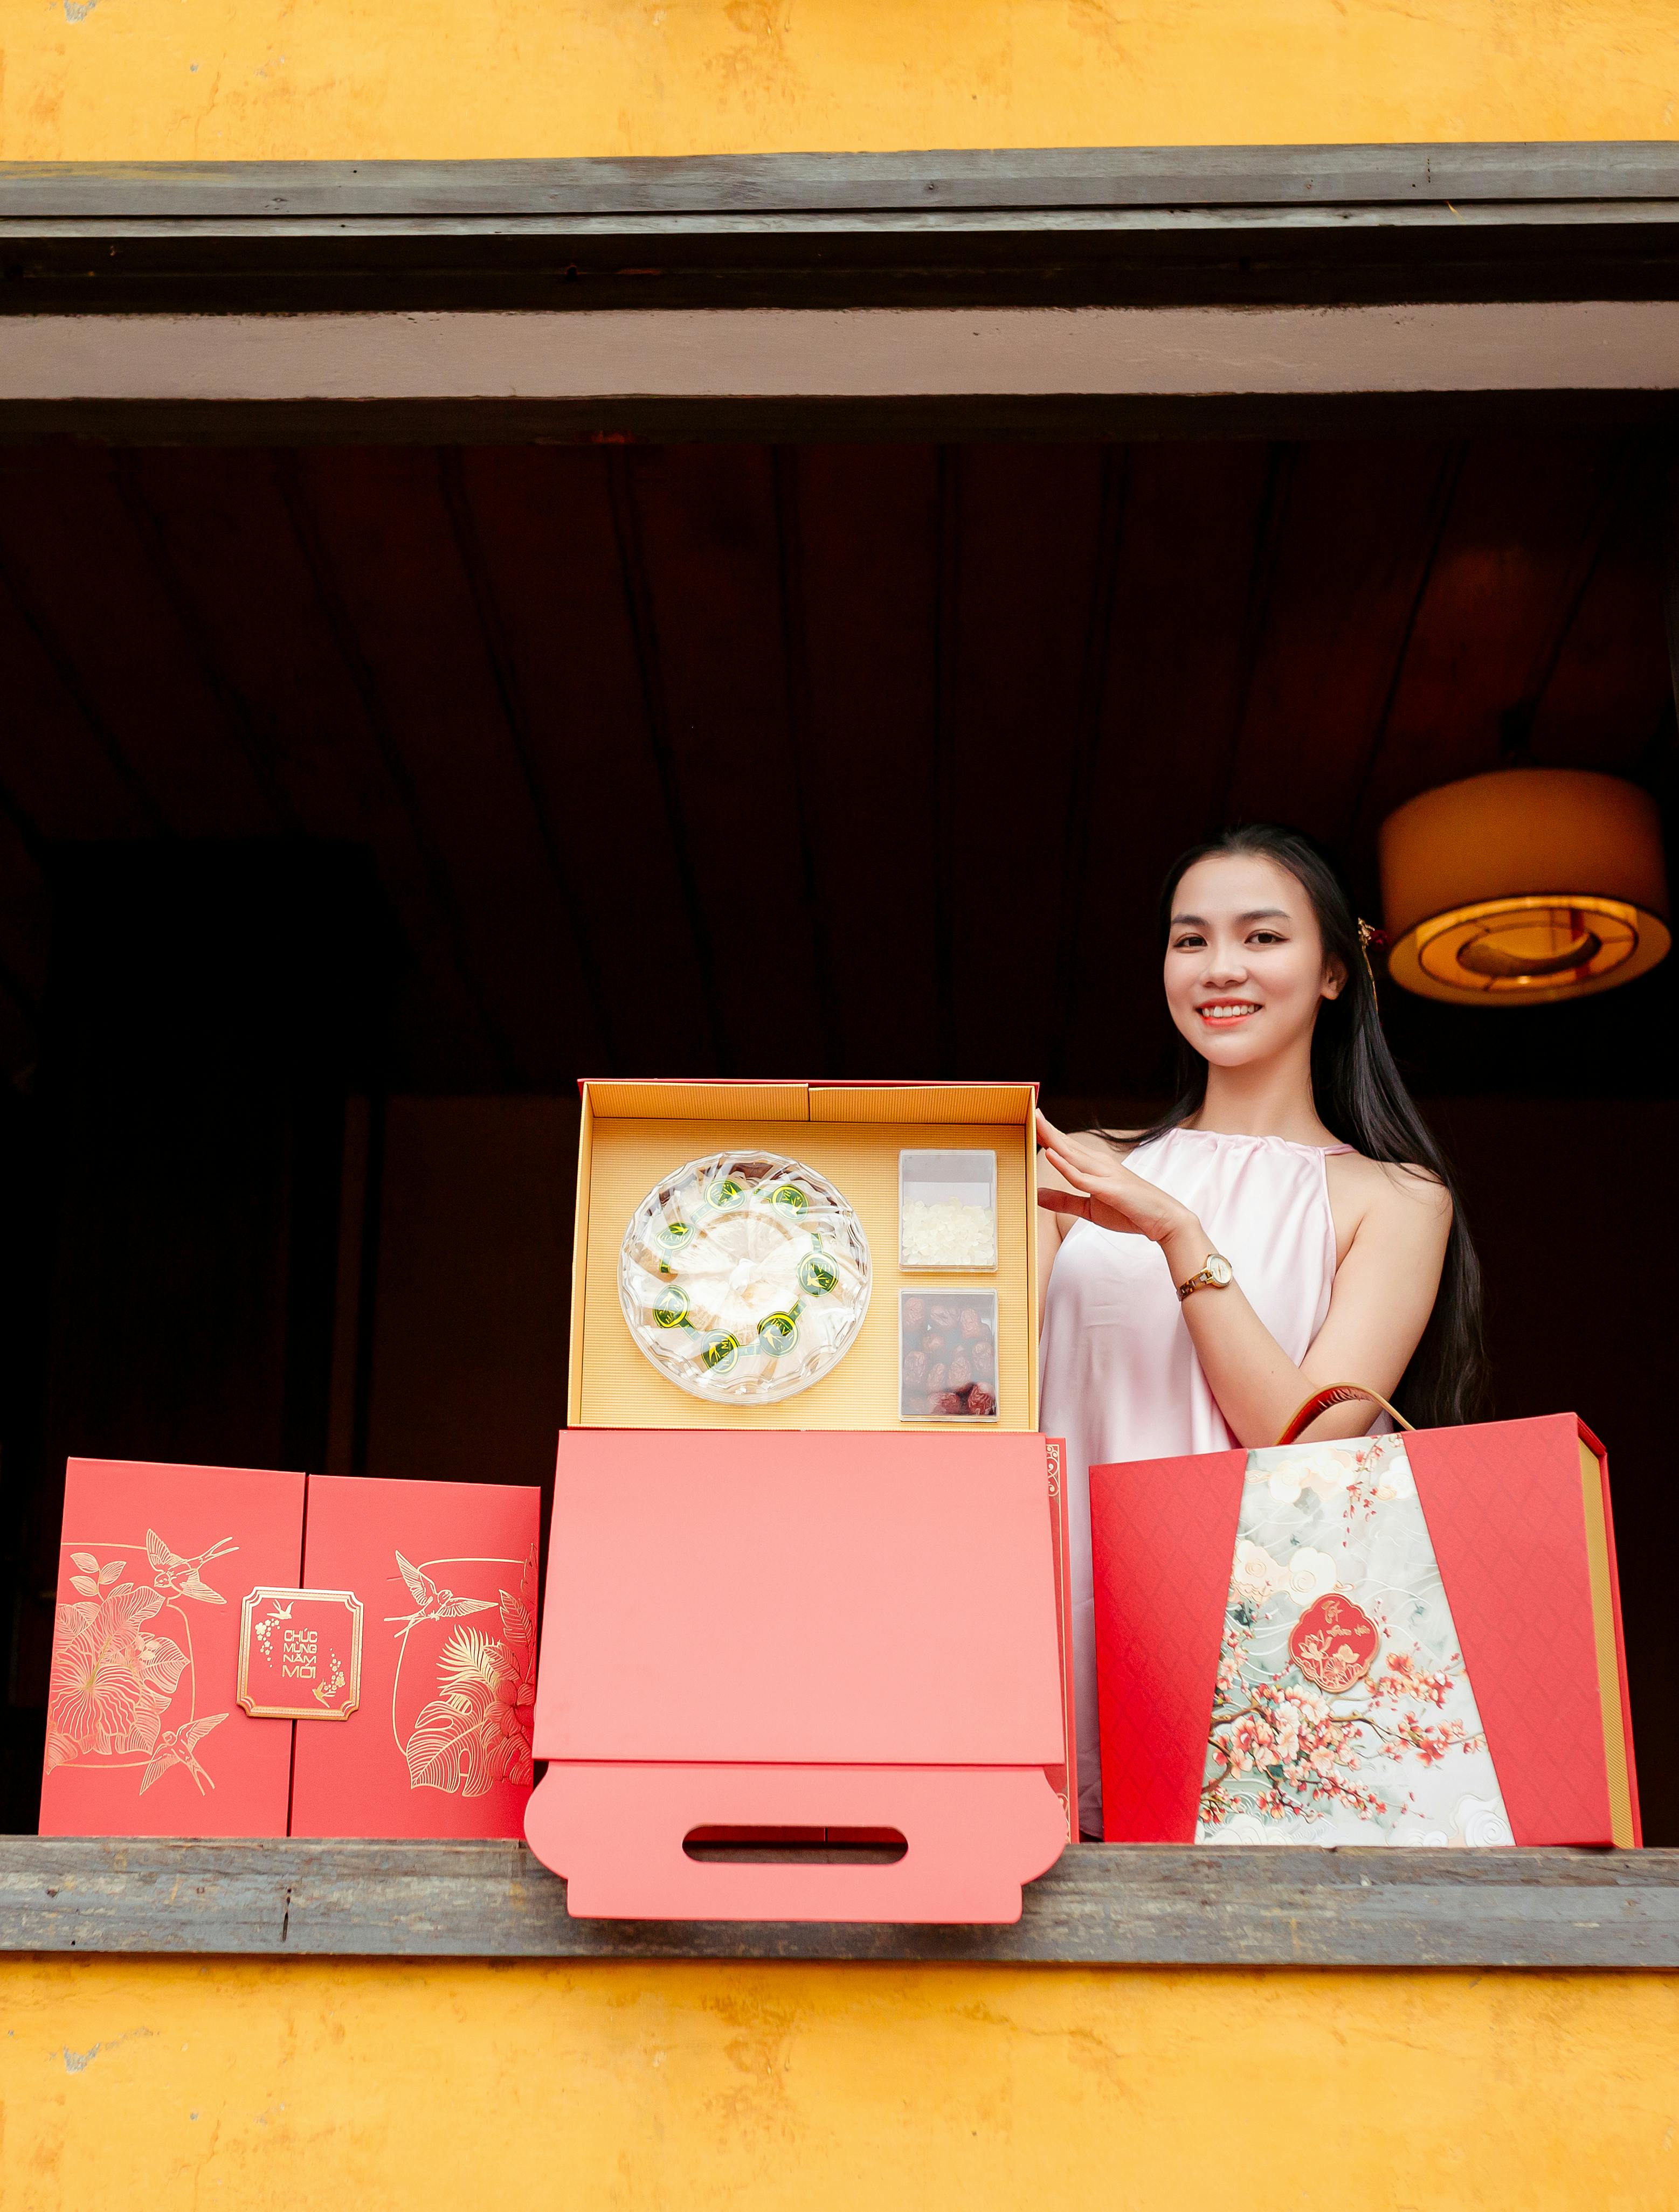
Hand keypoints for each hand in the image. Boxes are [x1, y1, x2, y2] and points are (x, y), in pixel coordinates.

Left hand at [1035, 1111, 1197, 1247]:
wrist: (1164, 1220)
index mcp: (1095, 1166)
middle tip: (1028, 1110)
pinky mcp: (1109, 1189)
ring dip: (1052, 1138)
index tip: (1031, 1120)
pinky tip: (1050, 1154)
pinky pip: (1081, 1177)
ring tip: (1035, 1122)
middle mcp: (1099, 1165)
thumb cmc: (1130, 1211)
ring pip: (1072, 1154)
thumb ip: (1063, 1201)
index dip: (1048, 1134)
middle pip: (1066, 1144)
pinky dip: (1064, 1165)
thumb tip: (1036, 1195)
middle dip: (1046, 1128)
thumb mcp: (1089, 1208)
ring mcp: (1105, 1174)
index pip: (1066, 1147)